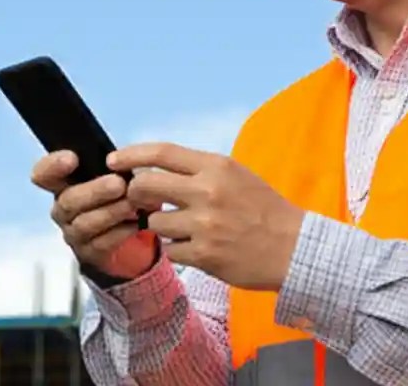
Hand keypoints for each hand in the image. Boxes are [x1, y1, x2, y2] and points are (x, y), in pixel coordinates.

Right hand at [30, 150, 156, 280]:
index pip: (44, 174)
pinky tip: (136, 223)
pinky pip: (100, 244)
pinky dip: (120, 232)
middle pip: (68, 201)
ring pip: (84, 224)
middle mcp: (63, 209)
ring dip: (110, 212)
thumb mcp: (114, 172)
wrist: (129, 228)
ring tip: (132, 205)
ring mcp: (73, 232)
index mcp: (63, 183)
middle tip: (119, 184)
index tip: (72, 158)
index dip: (52, 166)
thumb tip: (122, 159)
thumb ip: (112, 165)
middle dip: (95, 191)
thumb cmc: (118, 191)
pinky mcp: (88, 252)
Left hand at [108, 142, 304, 291]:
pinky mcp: (205, 255)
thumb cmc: (264, 209)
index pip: (161, 153)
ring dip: (160, 226)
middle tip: (139, 200)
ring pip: (154, 221)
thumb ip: (199, 170)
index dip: (131, 155)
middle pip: (146, 185)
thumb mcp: (236, 175)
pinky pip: (169, 250)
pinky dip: (176, 250)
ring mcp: (205, 225)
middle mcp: (208, 192)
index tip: (113, 160)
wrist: (294, 248)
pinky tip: (194, 248)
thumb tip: (156, 166)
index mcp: (216, 167)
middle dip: (135, 194)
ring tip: (183, 228)